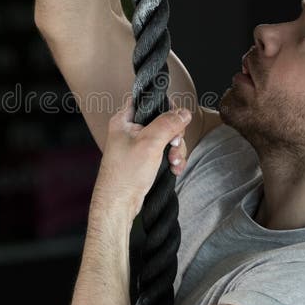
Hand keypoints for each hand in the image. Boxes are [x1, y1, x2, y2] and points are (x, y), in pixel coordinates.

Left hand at [91, 94, 190, 220]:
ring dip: (176, 150)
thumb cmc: (125, 174)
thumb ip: (168, 123)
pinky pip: (166, 153)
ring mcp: (139, 146)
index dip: (164, 107)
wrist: (119, 204)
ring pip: (168, 138)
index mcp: (124, 120)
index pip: (148, 100)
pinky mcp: (146, 160)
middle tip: (173, 145)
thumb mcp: (149, 143)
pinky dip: (173, 160)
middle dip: (174, 135)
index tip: (173, 120)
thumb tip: (184, 112)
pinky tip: (174, 169)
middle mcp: (131, 131)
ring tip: (173, 163)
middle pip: (164, 120)